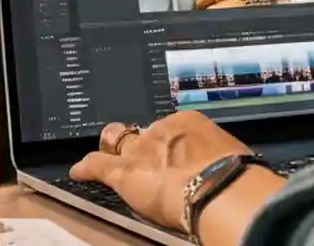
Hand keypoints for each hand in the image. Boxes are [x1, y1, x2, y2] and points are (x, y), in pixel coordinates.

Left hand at [69, 111, 253, 230]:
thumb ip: (217, 159)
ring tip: (105, 155)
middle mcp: (161, 130)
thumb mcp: (231, 157)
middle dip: (139, 141)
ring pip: (117, 144)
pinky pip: (97, 166)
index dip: (169, 144)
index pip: (171, 130)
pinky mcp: (123, 172)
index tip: (172, 153)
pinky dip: (87, 168)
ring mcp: (139, 149)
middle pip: (142, 133)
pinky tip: (78, 171)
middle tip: (140, 153)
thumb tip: (227, 170)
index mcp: (190, 123)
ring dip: (112, 151)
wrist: (218, 190)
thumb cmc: (235, 178)